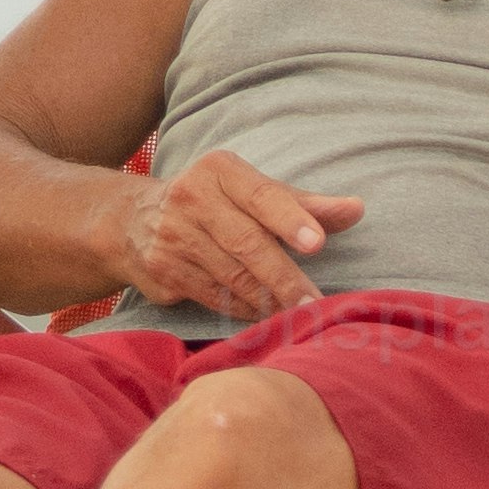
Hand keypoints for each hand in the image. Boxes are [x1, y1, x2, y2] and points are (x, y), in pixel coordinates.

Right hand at [116, 146, 367, 320]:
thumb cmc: (214, 203)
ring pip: (230, 276)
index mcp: (219, 170)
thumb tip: (356, 210)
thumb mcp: (252, 191)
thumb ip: (304, 203)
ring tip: (299, 318)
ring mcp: (172, 236)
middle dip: (284, 277)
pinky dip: (244, 311)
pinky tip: (266, 317)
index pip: (261, 195)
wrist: (132, 219)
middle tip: (315, 304)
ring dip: (269, 301)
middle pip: (246, 242)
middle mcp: (191, 198)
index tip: (316, 243)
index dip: (290, 219)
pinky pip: (213, 297)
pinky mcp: (162, 270)